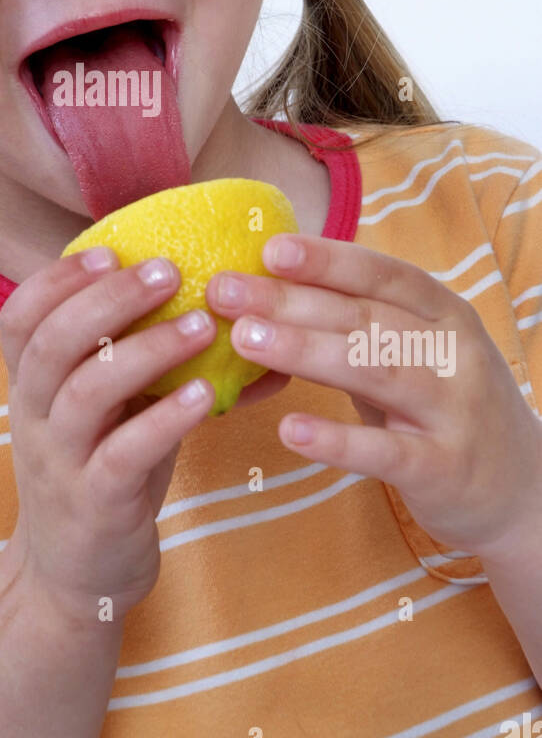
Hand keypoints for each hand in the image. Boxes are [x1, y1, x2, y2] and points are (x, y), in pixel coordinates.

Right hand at [0, 249, 216, 625]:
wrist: (76, 578)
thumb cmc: (103, 472)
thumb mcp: (105, 409)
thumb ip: (134, 356)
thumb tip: (212, 294)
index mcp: (31, 385)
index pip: (19, 317)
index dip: (58, 279)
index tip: (108, 251)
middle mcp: (35, 416)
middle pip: (52, 342)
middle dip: (109, 298)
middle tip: (168, 271)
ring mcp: (61, 461)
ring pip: (86, 391)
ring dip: (146, 350)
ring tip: (202, 326)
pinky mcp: (94, 504)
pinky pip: (123, 453)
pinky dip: (165, 418)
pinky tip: (206, 393)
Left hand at [206, 234, 541, 555]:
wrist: (524, 489)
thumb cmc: (444, 404)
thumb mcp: (413, 351)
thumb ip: (356, 322)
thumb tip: (269, 286)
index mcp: (443, 313)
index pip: (381, 274)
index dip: (326, 259)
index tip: (268, 248)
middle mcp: (452, 352)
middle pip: (365, 317)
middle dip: (290, 300)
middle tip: (226, 291)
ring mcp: (452, 410)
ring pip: (376, 369)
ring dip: (305, 350)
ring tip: (244, 339)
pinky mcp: (442, 469)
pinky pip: (385, 452)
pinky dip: (336, 440)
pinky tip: (290, 429)